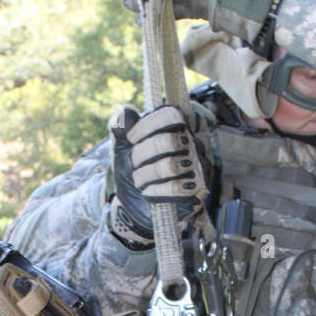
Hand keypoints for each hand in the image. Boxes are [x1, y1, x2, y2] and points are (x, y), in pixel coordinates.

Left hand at [109, 104, 209, 243]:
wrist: (132, 203)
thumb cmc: (131, 169)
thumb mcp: (120, 145)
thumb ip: (119, 124)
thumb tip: (126, 112)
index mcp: (173, 126)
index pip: (170, 114)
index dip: (147, 126)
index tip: (131, 139)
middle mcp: (189, 143)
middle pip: (168, 141)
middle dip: (141, 155)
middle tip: (134, 164)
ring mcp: (196, 166)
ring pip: (170, 165)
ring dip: (145, 176)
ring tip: (140, 181)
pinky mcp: (196, 190)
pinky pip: (176, 188)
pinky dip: (154, 192)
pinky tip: (148, 193)